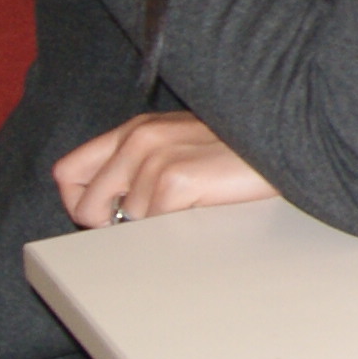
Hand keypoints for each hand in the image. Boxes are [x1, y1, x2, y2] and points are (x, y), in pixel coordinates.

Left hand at [53, 111, 280, 228]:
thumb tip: (110, 210)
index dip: (81, 203)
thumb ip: (140, 165)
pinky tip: (202, 209)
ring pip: (124, 223)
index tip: (109, 217)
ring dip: (155, 225)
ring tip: (192, 207)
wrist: (291, 140)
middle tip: (151, 222)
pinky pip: (152, 226)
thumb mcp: (180, 147)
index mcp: (134, 129)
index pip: (67, 173)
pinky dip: (174, 229)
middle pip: (84, 207)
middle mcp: (137, 138)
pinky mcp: (174, 180)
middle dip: (111, 226)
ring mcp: (154, 158)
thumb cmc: (241, 152)